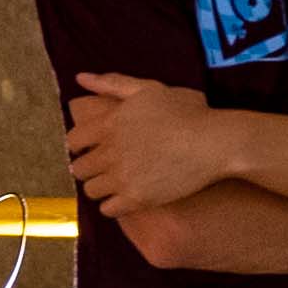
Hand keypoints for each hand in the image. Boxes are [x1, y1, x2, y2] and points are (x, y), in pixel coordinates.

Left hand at [66, 75, 231, 214]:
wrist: (214, 142)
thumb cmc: (186, 112)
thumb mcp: (148, 88)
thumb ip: (112, 83)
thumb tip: (81, 77)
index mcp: (110, 124)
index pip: (72, 140)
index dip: (79, 145)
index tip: (91, 147)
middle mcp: (111, 152)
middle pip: (78, 168)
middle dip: (88, 167)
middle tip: (105, 166)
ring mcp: (123, 177)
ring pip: (91, 190)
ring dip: (100, 186)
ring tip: (116, 182)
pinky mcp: (137, 199)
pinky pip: (107, 210)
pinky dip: (112, 205)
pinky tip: (125, 197)